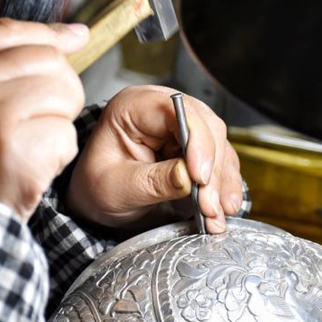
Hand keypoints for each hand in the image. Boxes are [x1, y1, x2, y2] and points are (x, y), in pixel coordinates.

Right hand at [0, 18, 87, 220]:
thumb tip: (66, 36)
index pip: (10, 31)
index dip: (50, 34)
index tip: (76, 38)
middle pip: (47, 60)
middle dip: (57, 92)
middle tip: (36, 126)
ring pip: (64, 94)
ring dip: (58, 124)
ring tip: (27, 150)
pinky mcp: (17, 147)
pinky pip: (67, 136)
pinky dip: (58, 158)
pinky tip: (28, 172)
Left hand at [66, 86, 243, 233]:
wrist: (97, 204)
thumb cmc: (97, 187)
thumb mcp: (116, 188)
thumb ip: (151, 182)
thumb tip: (187, 177)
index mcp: (136, 107)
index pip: (178, 110)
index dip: (196, 141)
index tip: (199, 176)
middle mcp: (165, 112)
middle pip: (206, 129)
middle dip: (211, 170)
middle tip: (209, 205)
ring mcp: (184, 130)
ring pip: (219, 148)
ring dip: (221, 184)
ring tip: (216, 215)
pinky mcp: (197, 152)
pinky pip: (221, 165)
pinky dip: (224, 189)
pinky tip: (222, 210)